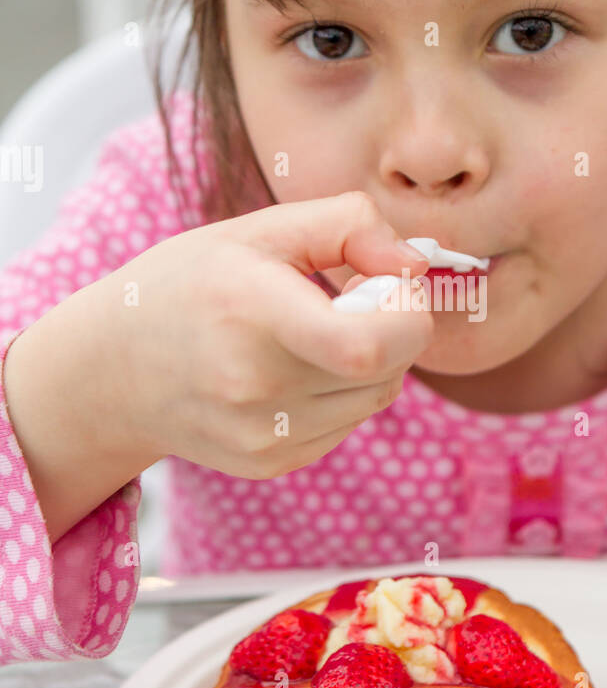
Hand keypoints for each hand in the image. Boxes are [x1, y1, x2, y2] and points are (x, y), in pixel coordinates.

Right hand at [96, 191, 433, 478]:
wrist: (110, 371)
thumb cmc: (187, 286)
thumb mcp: (258, 229)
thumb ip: (348, 225)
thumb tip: (416, 263)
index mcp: (253, 315)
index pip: (370, 344)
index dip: (406, 312)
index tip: (385, 282)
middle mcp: (258, 388)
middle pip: (388, 370)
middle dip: (394, 326)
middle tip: (350, 296)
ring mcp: (266, 436)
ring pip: (376, 399)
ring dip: (371, 360)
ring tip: (316, 330)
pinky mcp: (272, 463)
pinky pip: (347, 424)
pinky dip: (343, 392)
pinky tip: (295, 367)